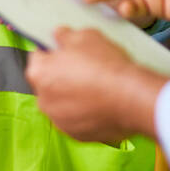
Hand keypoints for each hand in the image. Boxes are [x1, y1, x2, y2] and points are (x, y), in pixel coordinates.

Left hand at [25, 28, 165, 143]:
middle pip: (48, 82)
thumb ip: (65, 35)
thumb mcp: (85, 35)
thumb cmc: (106, 66)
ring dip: (72, 96)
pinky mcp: (76, 135)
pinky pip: (76, 119)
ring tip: (96, 87)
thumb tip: (59, 36)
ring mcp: (59, 121)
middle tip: (84, 68)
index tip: (66, 51)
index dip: (53, 52)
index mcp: (39, 73)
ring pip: (62, 103)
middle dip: (61, 75)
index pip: (38, 57)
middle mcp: (43, 100)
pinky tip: (101, 103)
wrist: (131, 98)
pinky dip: (85, 113)